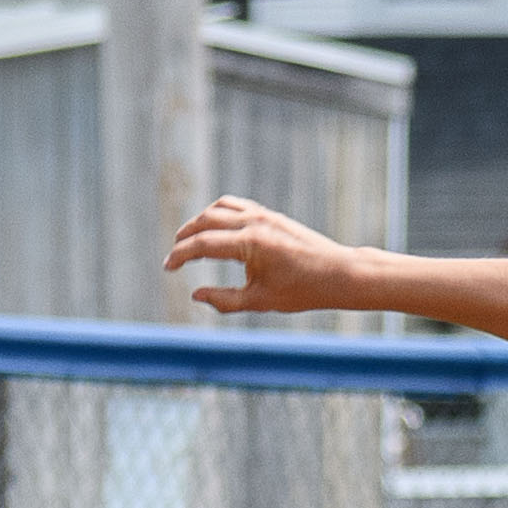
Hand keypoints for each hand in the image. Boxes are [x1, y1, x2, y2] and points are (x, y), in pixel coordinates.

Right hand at [166, 197, 368, 316]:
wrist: (339, 274)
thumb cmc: (303, 290)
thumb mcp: (260, 301)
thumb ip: (224, 300)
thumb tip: (195, 295)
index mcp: (250, 244)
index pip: (202, 244)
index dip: (180, 256)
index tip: (168, 268)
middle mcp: (255, 223)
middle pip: (206, 220)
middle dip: (185, 236)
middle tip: (175, 254)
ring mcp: (265, 215)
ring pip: (221, 207)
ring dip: (201, 220)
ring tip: (191, 239)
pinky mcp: (272, 215)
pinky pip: (238, 206)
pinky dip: (220, 213)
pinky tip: (217, 229)